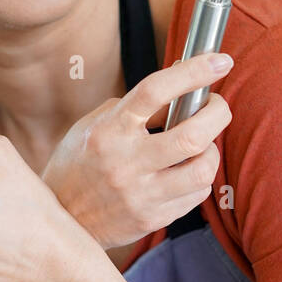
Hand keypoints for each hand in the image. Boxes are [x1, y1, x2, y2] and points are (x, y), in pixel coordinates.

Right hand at [42, 53, 233, 248]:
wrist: (62, 220)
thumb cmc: (78, 166)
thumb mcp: (93, 127)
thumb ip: (133, 109)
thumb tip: (182, 89)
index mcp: (109, 130)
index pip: (155, 91)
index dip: (193, 72)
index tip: (219, 61)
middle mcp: (125, 162)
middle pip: (192, 135)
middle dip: (218, 113)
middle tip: (216, 106)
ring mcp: (140, 194)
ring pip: (202, 169)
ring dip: (211, 150)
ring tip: (201, 144)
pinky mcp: (152, 218)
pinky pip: (196, 194)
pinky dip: (199, 177)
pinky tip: (186, 171)